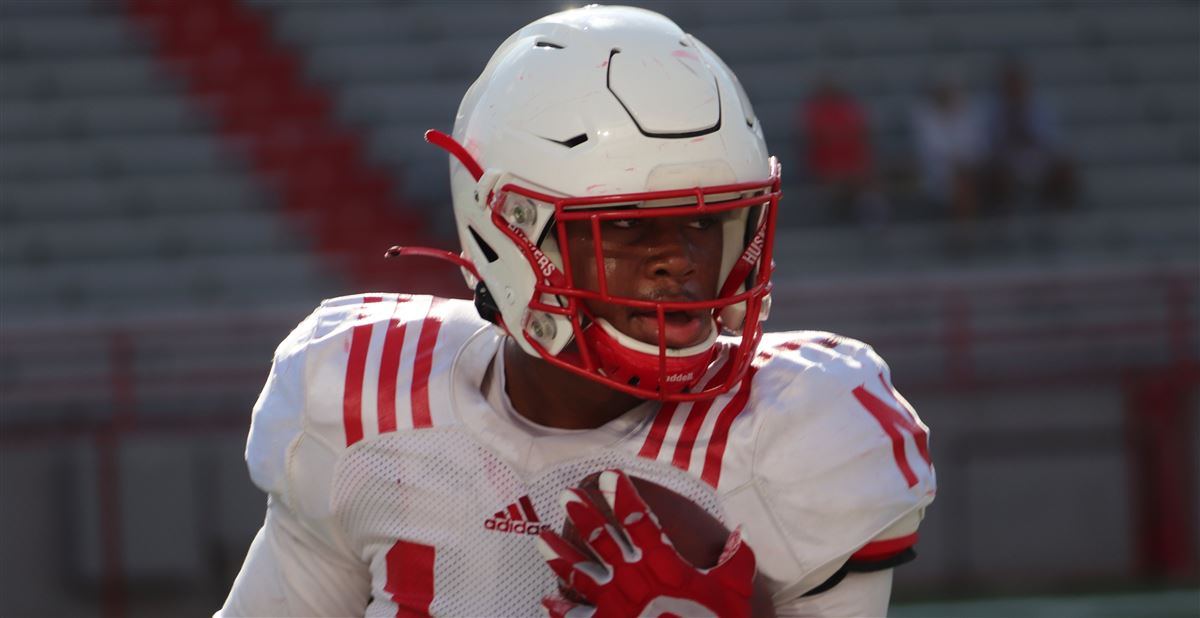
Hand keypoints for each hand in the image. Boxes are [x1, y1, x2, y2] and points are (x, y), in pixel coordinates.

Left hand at [536, 469, 755, 617]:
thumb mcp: (733, 590)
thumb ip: (734, 561)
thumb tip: (737, 538)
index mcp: (662, 562)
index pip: (638, 519)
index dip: (623, 496)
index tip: (610, 475)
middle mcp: (632, 577)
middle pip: (601, 539)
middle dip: (583, 514)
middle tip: (566, 495)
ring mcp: (614, 604)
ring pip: (579, 572)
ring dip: (559, 554)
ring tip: (541, 538)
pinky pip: (576, 617)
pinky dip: (559, 610)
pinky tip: (546, 601)